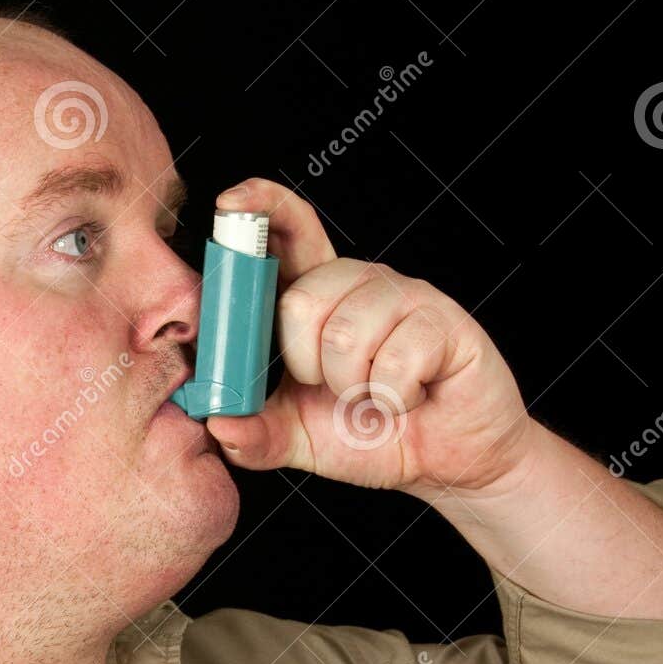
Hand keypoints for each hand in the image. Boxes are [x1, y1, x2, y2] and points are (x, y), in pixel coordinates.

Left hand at [203, 179, 536, 497]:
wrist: (446, 460)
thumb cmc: (372, 437)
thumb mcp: (298, 440)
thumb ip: (254, 434)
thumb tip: (216, 424)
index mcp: (316, 297)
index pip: (285, 232)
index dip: (258, 208)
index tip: (227, 202)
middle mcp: (356, 285)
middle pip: (300, 300)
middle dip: (307, 365)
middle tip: (335, 388)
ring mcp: (402, 296)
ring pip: (345, 334)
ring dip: (355, 388)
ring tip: (377, 395)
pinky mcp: (443, 319)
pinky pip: (395, 360)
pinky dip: (396, 397)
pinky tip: (413, 396)